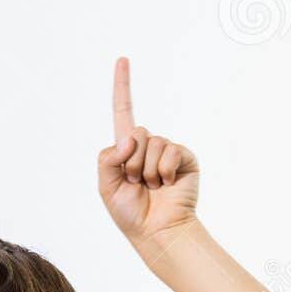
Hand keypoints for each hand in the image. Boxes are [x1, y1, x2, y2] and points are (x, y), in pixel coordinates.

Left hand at [98, 55, 198, 248]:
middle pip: (136, 132)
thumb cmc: (130, 213)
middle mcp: (148, 146)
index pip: (123, 112)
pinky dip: (164, 170)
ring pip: (152, 143)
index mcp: (127, 149)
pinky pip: (170, 151)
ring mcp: (167, 151)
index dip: (122, 87)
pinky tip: (167, 184)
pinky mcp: (184, 158)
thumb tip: (130, 138)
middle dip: (132, 161)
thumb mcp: (106, 186)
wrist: (157, 232)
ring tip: (152, 188)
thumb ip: (107, 158)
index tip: (122, 59)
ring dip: (148, 170)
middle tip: (137, 183)